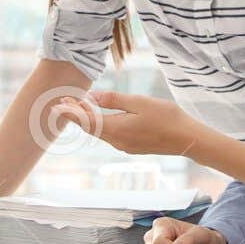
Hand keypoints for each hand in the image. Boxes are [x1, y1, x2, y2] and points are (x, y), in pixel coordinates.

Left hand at [53, 90, 199, 155]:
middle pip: (90, 127)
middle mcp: (116, 141)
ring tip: (78, 105)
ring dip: (88, 118)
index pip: (86, 120)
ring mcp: (124, 145)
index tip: (57, 104)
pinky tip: (101, 116)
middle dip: (76, 114)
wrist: (187, 139)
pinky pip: (110, 134)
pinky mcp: (132, 146)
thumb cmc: (166, 117)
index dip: (71, 112)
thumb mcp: (139, 103)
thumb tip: (92, 98)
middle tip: (63, 101)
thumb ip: (114, 100)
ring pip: (100, 131)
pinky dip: (100, 123)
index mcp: (116, 129)